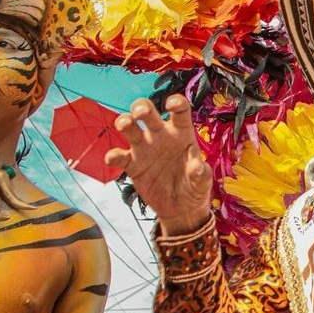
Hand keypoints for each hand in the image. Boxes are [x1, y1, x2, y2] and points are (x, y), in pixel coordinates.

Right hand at [105, 95, 212, 234]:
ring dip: (124, 122)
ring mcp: (144, 149)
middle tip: (141, 112)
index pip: (179, 111)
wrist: (180, 209)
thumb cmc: (194, 189)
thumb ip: (200, 173)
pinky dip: (113, 155)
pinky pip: (119, 157)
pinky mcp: (132, 165)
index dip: (175, 103)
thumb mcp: (202, 183)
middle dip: (142, 107)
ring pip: (130, 128)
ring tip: (125, 125)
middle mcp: (161, 136)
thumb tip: (197, 166)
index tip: (172, 104)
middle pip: (148, 113)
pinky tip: (112, 158)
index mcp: (181, 134)